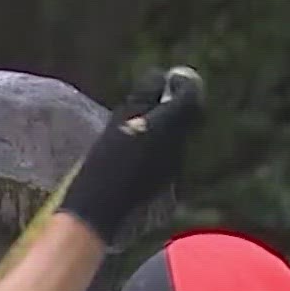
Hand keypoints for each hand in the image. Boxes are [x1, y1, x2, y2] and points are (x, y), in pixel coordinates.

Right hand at [58, 65, 205, 243]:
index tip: (169, 79)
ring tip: (134, 130)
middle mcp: (177, 148)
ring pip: (175, 139)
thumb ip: (144, 97)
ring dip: (162, 130)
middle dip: (171, 107)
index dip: (183, 84)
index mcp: (168, 129)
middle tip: (148, 102)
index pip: (190, 97)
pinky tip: (132, 157)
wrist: (99, 213)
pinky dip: (155, 150)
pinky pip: (166, 158)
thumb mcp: (119, 122)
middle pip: (184, 119)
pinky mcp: (165, 186)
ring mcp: (173, 170)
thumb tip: (160, 77)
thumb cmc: (103, 164)